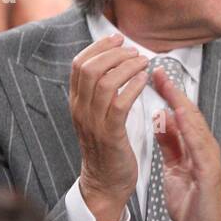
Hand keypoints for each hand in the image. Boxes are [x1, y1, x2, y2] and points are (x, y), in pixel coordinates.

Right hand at [71, 35, 150, 220]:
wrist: (106, 181)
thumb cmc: (109, 146)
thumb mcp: (99, 114)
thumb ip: (102, 91)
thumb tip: (115, 62)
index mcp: (77, 102)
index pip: (78, 64)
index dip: (98, 47)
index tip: (118, 39)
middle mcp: (80, 109)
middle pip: (88, 68)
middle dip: (113, 53)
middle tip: (134, 51)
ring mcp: (93, 122)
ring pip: (103, 83)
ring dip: (126, 67)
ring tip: (143, 63)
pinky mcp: (110, 135)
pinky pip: (118, 104)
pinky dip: (132, 87)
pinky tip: (144, 81)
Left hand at [151, 68, 220, 220]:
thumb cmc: (191, 203)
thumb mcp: (173, 168)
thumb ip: (170, 144)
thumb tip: (162, 119)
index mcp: (194, 147)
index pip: (181, 115)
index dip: (168, 94)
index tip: (154, 76)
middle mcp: (204, 148)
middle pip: (190, 114)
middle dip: (175, 92)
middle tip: (159, 71)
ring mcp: (209, 159)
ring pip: (197, 126)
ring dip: (183, 105)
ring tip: (170, 88)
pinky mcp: (210, 172)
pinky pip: (200, 147)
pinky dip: (191, 131)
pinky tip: (182, 118)